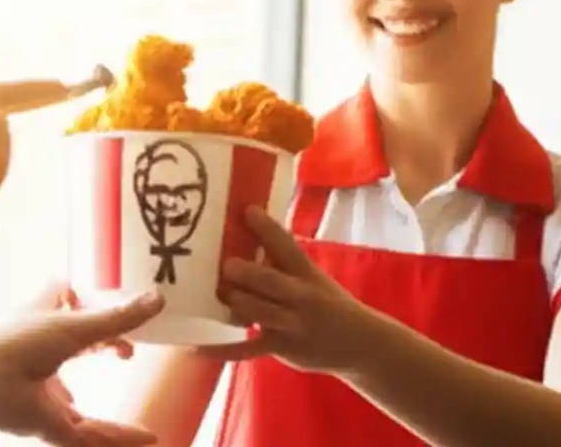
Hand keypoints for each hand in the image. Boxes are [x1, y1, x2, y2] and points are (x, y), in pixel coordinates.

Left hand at [0, 285, 164, 445]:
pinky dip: (119, 436)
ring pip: (84, 402)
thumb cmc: (19, 344)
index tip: (106, 296)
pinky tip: (147, 437)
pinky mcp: (54, 424)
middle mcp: (44, 357)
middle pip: (79, 351)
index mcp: (43, 324)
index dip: (83, 298)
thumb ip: (117, 317)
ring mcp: (48, 394)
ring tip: (139, 413)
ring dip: (111, 408)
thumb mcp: (75, 325)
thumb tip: (158, 299)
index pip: (64, 304)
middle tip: (127, 349)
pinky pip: (92, 434)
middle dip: (104, 348)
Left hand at [198, 207, 380, 374]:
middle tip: (225, 265)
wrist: (360, 342)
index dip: (267, 228)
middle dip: (247, 273)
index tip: (248, 210)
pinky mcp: (282, 348)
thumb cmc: (327, 302)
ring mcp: (291, 324)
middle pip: (271, 281)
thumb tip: (246, 239)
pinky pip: (250, 349)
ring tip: (217, 295)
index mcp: (306, 273)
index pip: (287, 246)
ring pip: (260, 313)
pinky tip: (201, 347)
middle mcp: (300, 296)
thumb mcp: (312, 278)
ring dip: (238, 303)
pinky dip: (225, 350)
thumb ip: (283, 264)